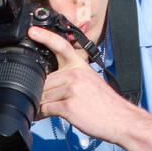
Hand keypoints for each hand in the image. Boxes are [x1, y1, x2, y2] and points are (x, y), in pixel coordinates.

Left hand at [30, 25, 128, 142]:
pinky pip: (45, 108)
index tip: (32, 31)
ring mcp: (72, 88)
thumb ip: (72, 76)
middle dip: (40, 92)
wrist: (119, 119)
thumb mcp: (90, 80)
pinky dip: (41, 114)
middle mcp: (75, 74)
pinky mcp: (68, 105)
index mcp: (80, 65)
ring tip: (43, 111)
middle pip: (44, 80)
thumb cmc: (104, 103)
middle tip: (41, 101)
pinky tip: (43, 116)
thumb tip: (51, 82)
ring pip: (42, 95)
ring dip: (40, 105)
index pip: (61, 45)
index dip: (45, 36)